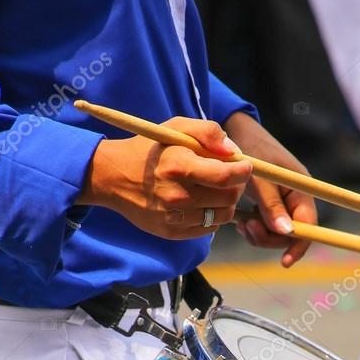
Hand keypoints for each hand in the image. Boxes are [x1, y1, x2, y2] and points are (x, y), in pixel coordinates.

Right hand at [76, 117, 252, 239]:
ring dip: (226, 203)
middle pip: (229, 198)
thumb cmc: (150, 150)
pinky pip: (207, 228)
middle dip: (236, 186)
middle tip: (229, 177)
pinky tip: (201, 203)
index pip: (226, 176)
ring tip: (215, 190)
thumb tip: (233, 150)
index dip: (243, 171)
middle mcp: (177, 195)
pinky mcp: (172, 232)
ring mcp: (174, 217)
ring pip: (222, 216)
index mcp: (179, 166)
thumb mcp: (175, 128)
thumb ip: (207, 132)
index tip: (245, 165)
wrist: (114, 177)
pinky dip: (211, 216)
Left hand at [224, 112, 316, 267]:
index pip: (309, 225)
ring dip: (259, 234)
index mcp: (302, 188)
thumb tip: (287, 233)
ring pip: (277, 232)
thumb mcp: (258, 178)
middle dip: (270, 237)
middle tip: (248, 228)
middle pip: (291, 233)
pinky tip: (242, 220)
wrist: (233, 131)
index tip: (285, 262)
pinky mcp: (270, 203)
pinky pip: (267, 226)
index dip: (300, 245)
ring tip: (242, 223)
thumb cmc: (249, 149)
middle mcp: (296, 196)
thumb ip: (272, 205)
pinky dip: (254, 228)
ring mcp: (284, 200)